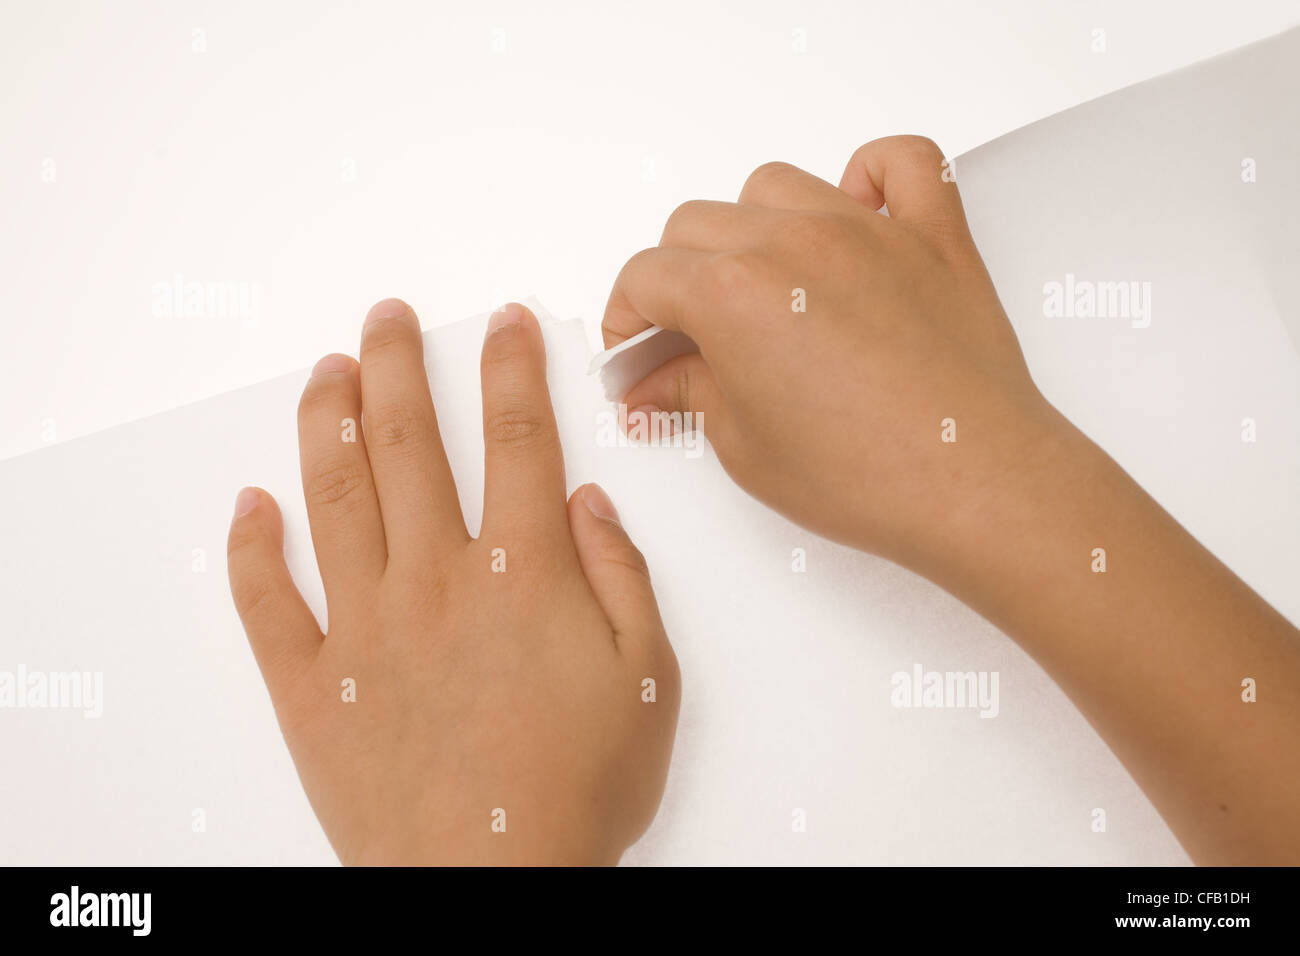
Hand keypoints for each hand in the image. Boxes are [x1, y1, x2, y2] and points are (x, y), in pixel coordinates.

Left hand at [227, 300, 678, 864]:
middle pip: (412, 444)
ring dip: (331, 424)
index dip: (512, 368)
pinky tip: (253, 506)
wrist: (493, 882)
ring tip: (327, 372)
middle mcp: (436, 580)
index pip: (518, 438)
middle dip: (399, 365)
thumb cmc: (577, 790)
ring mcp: (365, 628)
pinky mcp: (313, 684)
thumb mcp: (647, 680)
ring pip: (337, 498)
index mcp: (523, 574)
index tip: (505, 323)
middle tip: (388, 316)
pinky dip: (254, 550)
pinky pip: (269, 603)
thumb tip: (588, 505)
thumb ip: (622, 579)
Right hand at [603, 135, 1058, 570]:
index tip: (637, 351)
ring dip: (751, 226)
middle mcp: (792, 241)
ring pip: (774, 185)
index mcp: (732, 293)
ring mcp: (866, 229)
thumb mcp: (745, 449)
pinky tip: (855, 216)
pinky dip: (870, 176)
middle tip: (689, 336)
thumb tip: (656, 383)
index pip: (646, 276)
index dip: (628, 318)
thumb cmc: (869, 478)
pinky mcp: (933, 234)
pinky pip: (900, 162)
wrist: (976, 486)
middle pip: (696, 224)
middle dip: (676, 278)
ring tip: (763, 284)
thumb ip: (690, 394)